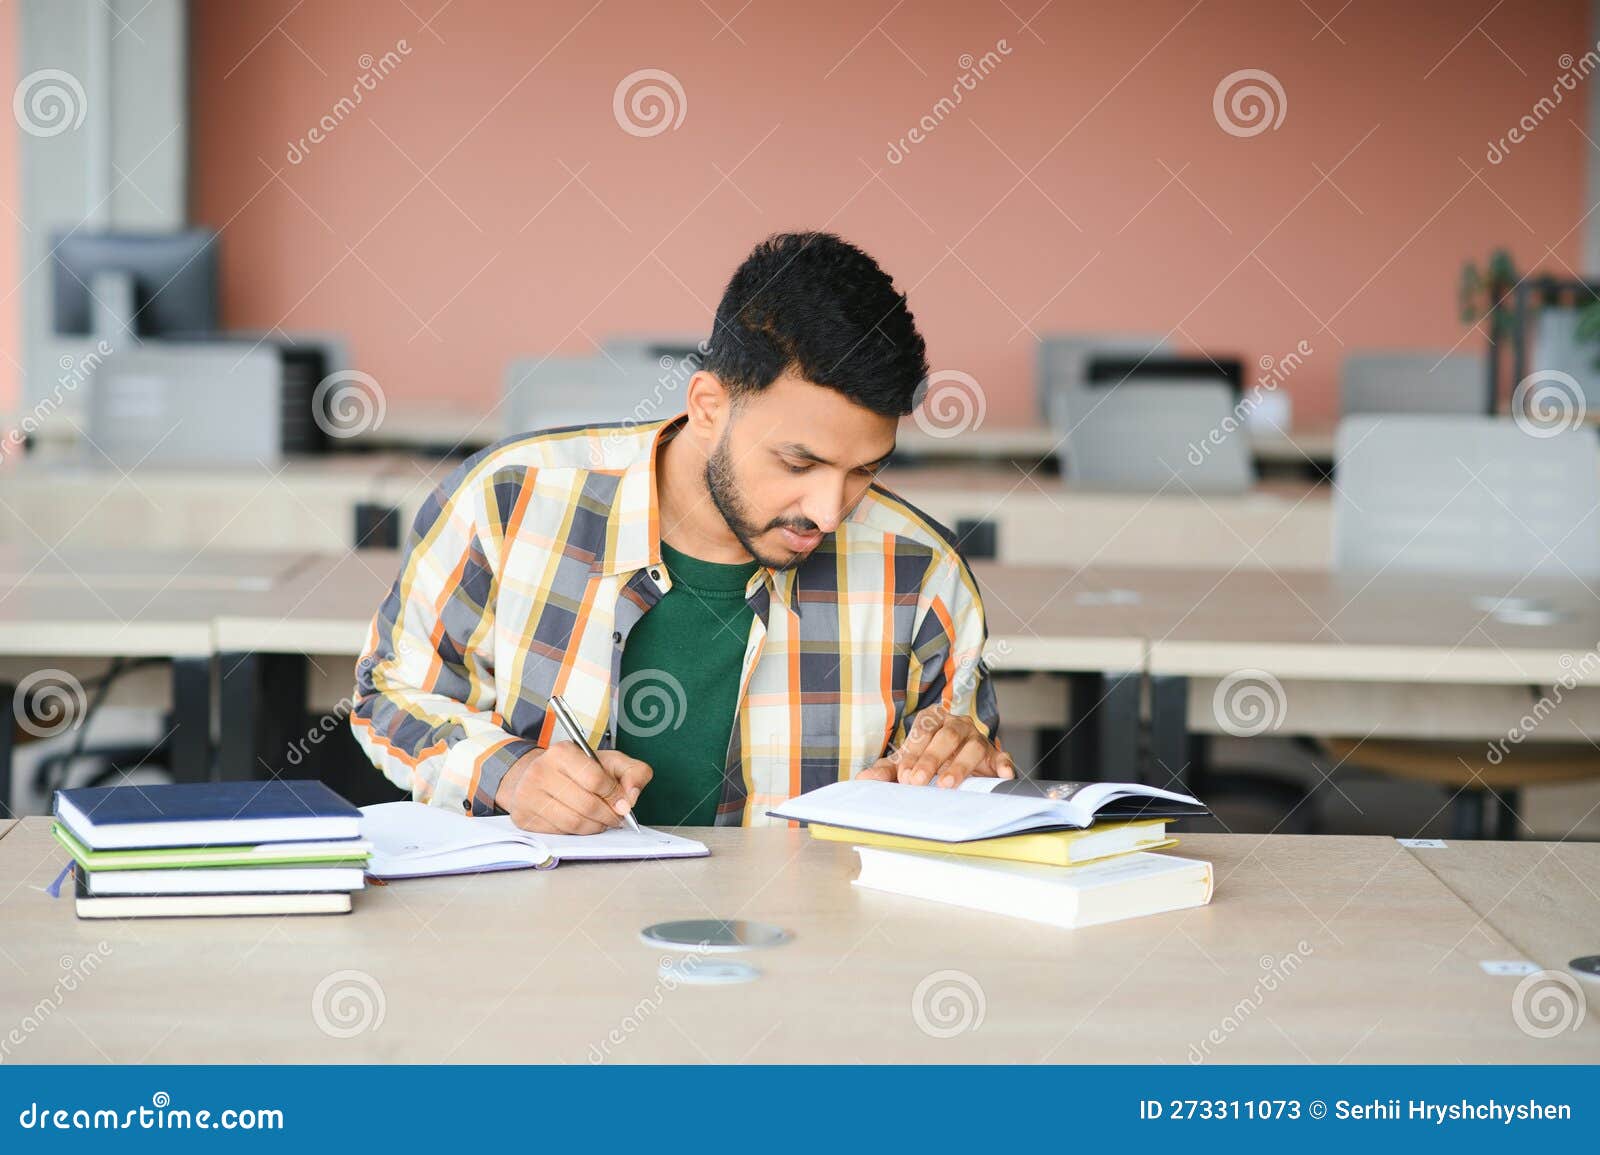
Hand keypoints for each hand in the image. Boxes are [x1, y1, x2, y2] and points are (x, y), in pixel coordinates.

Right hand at [495, 742, 652, 833]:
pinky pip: (559, 834)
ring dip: (595, 827)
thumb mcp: (608, 761)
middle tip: (615, 817)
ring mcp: (528, 796)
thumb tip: (631, 797)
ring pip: (573, 824)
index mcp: (562, 753)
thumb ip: (633, 772)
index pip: (596, 780)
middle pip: (586, 805)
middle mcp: (541, 772)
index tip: (622, 803)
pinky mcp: (524, 818)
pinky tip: (582, 823)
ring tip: (601, 821)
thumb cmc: (576, 770)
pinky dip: (577, 833)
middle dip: (608, 816)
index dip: (614, 796)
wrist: (535, 776)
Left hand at [856, 705, 1014, 787]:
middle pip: (947, 736)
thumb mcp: (908, 761)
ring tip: (947, 785)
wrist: (959, 758)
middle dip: (931, 759)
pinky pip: (1001, 757)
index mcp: (933, 719)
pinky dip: (1003, 765)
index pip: (922, 731)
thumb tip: (864, 779)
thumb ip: (888, 769)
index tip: (903, 777)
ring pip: (973, 746)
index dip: (912, 754)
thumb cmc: (929, 756)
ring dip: (960, 766)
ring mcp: (978, 738)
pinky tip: (1002, 776)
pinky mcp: (995, 755)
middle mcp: (957, 725)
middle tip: (917, 781)